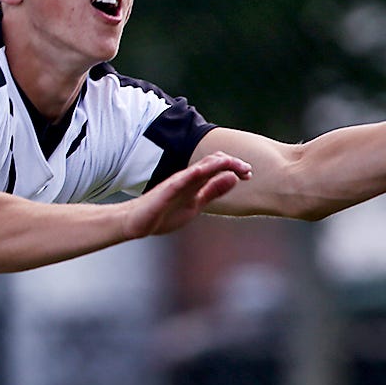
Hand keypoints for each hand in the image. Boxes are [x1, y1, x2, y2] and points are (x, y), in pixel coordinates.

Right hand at [126, 151, 251, 238]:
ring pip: (199, 167)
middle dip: (232, 164)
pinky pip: (180, 181)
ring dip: (217, 164)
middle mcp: (187, 178)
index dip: (235, 168)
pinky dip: (193, 174)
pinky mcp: (165, 191)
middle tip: (248, 170)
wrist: (137, 222)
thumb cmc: (164, 214)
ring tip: (233, 164)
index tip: (249, 174)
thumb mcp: (195, 204)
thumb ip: (212, 191)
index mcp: (195, 182)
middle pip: (211, 162)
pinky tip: (202, 171)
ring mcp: (176, 183)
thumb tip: (234, 179)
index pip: (217, 167)